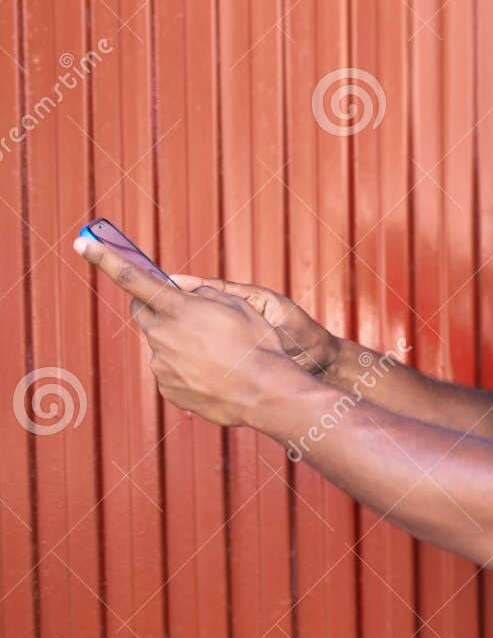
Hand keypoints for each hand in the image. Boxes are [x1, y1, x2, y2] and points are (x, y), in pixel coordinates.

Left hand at [74, 236, 309, 427]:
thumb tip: (187, 294)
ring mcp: (162, 364)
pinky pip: (170, 370)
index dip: (105, 258)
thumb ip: (205, 294)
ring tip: (217, 355)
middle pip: (143, 313)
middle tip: (184, 314)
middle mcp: (163, 335)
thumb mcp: (241, 306)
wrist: (264, 394)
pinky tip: (213, 374)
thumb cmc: (257, 346)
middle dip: (156, 307)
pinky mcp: (166, 388)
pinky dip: (186, 368)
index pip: (133, 277)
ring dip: (181, 343)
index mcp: (179, 309)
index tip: (83, 242)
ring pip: (162, 344)